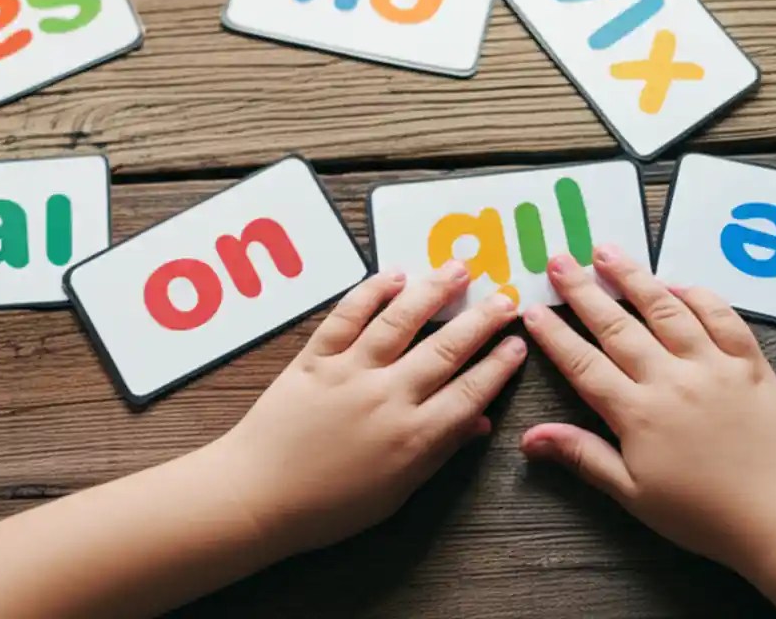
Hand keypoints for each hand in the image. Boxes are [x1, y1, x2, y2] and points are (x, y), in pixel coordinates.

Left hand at [211, 261, 525, 558]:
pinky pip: (347, 317)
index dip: (499, 365)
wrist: (256, 497)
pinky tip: (394, 276)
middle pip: (446, 348)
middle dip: (482, 319)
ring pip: (401, 321)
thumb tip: (480, 424)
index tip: (519, 343)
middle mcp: (388, 397)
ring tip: (459, 267)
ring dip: (434, 290)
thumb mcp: (396, 493)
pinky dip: (371, 292)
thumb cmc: (328, 506)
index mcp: (414, 437)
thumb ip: (439, 453)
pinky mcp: (314, 359)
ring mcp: (350, 373)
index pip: (471, 392)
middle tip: (505, 298)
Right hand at [519, 246, 775, 573]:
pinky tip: (677, 284)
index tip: (531, 310)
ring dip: (634, 277)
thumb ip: (583, 457)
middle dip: (583, 290)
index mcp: (638, 414)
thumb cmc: (703, 515)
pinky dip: (698, 296)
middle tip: (559, 260)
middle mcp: (672, 380)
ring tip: (607, 252)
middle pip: (618, 325)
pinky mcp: (750, 364)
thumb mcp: (633, 495)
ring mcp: (713, 366)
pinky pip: (721, 317)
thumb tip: (530, 438)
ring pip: (666, 310)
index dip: (554, 335)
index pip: (584, 364)